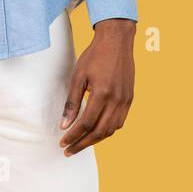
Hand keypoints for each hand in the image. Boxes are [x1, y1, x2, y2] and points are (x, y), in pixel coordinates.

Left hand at [59, 18, 135, 156]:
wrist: (117, 41)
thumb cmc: (95, 55)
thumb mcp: (78, 76)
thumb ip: (72, 102)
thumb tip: (64, 125)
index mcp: (102, 93)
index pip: (86, 123)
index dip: (73, 136)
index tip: (63, 143)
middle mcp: (116, 100)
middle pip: (99, 132)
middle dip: (82, 144)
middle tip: (69, 150)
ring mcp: (125, 100)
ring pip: (111, 130)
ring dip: (95, 140)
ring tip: (81, 143)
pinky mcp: (129, 98)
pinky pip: (120, 121)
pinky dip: (107, 130)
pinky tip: (97, 131)